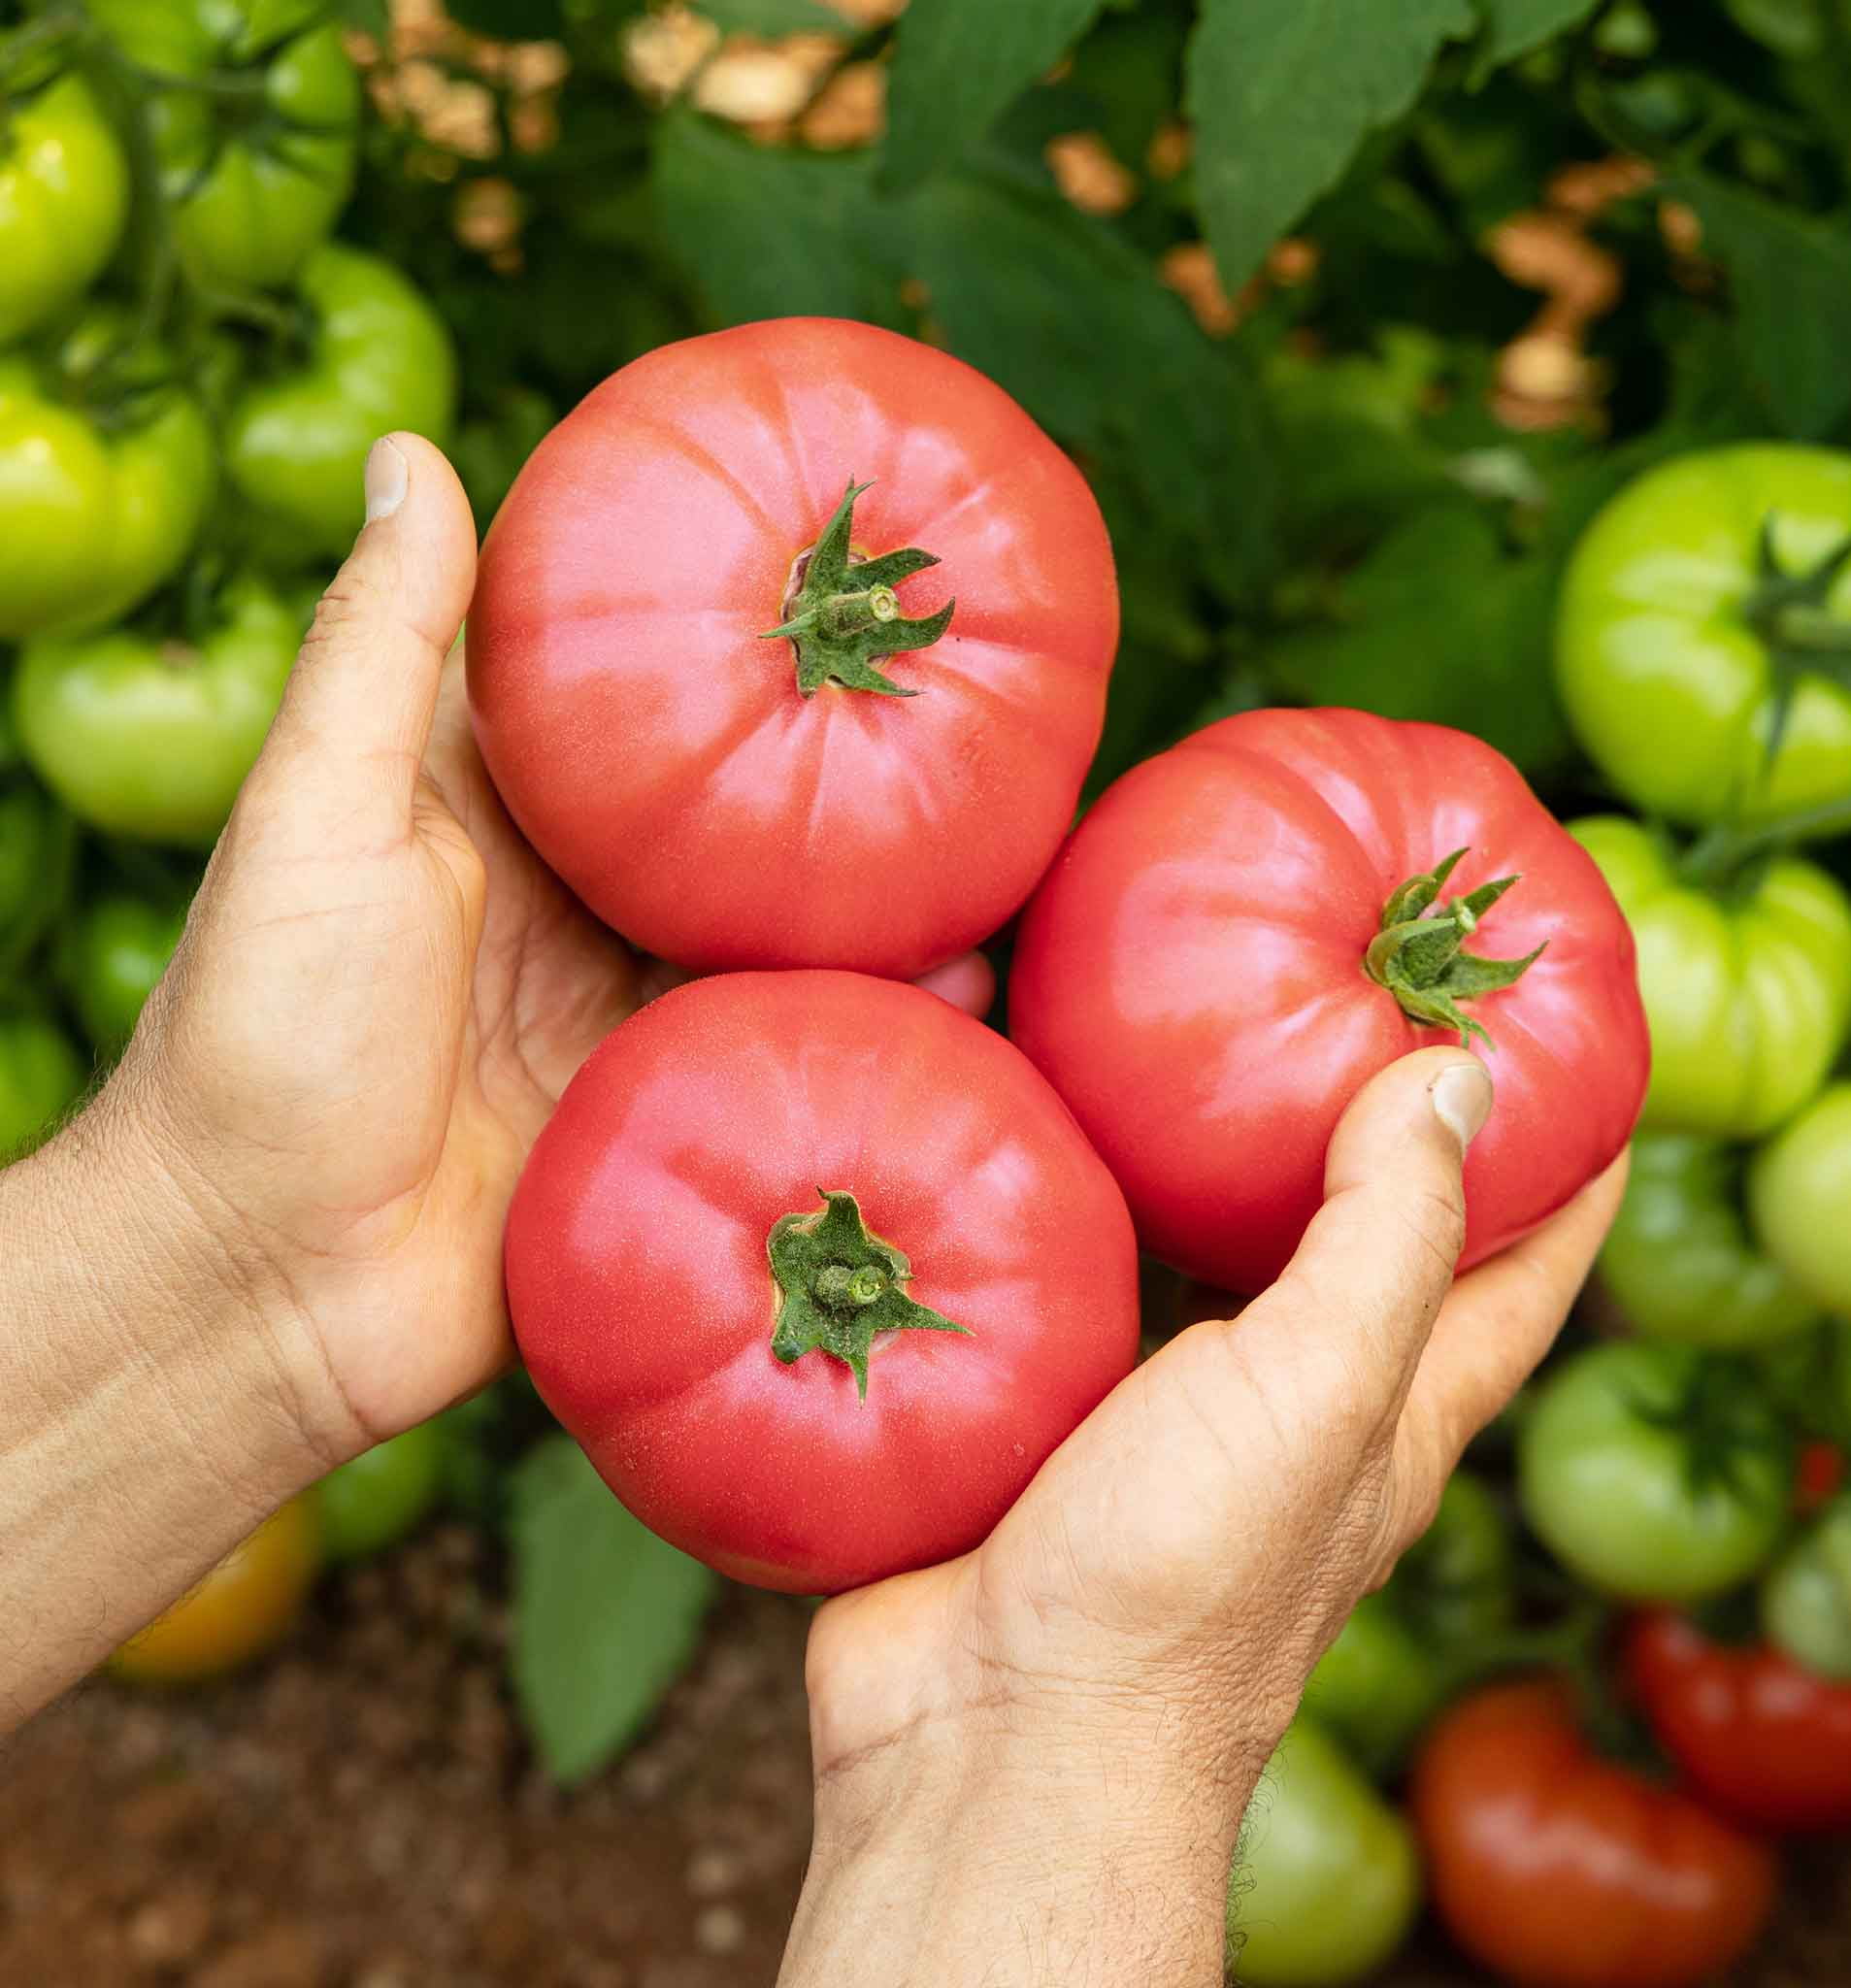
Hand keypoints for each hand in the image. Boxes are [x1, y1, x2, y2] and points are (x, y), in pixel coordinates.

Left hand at [0, 433, 1000, 1726]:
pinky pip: (790, 1052)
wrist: (262, 1284)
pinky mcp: (669, 1108)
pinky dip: (876, 1025)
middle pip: (740, 814)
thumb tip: (410, 452)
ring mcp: (629, 1007)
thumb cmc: (261, 1029)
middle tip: (973, 710)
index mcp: (504, 808)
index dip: (725, 627)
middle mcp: (581, 897)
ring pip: (785, 934)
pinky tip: (970, 997)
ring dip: (888, 903)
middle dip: (849, 768)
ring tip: (1006, 858)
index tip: (833, 559)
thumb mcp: (320, 814)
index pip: (635, 693)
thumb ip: (379, 649)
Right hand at [783, 1051, 1626, 1986]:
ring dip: (1208, 1175)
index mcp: (1390, 1414)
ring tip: (1182, 1061)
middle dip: (1379, 1147)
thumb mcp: (1321, 1391)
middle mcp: (1293, 1418)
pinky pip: (1072, 1298)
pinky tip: (1032, 1159)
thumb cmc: (1183, 1582)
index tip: (1589, 1071)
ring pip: (1209, 1269)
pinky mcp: (1050, 1428)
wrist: (989, 1735)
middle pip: (1366, 1257)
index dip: (1571, 1177)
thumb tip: (1461, 1077)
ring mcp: (1166, 1427)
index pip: (1521, 1278)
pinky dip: (1071, 1224)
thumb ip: (1388, 1238)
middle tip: (1365, 1021)